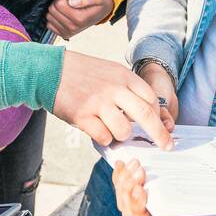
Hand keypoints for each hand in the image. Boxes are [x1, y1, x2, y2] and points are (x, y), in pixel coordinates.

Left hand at [45, 0, 113, 39]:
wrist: (102, 12)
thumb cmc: (98, 2)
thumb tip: (71, 2)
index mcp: (80, 19)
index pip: (59, 4)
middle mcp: (72, 28)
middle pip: (52, 9)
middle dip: (59, 1)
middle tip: (69, 0)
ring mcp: (67, 33)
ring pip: (49, 16)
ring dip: (56, 9)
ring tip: (67, 7)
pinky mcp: (63, 35)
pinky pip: (49, 24)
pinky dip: (54, 17)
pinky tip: (63, 14)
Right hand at [53, 52, 174, 149]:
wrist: (50, 70)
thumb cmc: (82, 73)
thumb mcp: (110, 72)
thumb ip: (128, 88)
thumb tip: (149, 113)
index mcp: (123, 76)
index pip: (151, 99)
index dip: (159, 117)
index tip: (164, 128)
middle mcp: (113, 89)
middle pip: (146, 115)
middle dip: (159, 135)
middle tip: (166, 146)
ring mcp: (98, 103)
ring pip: (124, 130)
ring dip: (122, 135)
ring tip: (113, 129)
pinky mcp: (82, 116)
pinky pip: (103, 137)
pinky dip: (104, 138)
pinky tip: (98, 130)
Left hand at [112, 159, 215, 215]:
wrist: (209, 184)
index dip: (140, 210)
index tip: (142, 192)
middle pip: (129, 211)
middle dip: (129, 192)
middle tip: (139, 170)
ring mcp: (142, 201)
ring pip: (122, 196)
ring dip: (124, 181)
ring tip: (135, 163)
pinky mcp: (138, 185)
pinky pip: (122, 184)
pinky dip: (120, 174)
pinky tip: (125, 160)